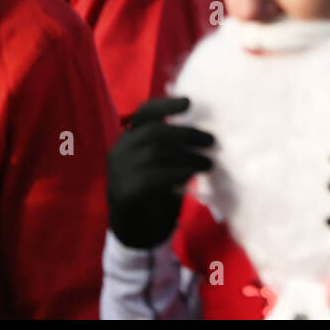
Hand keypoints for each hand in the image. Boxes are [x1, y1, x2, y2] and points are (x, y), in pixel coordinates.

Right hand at [106, 96, 213, 249]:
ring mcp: (119, 172)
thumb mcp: (164, 163)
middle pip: (154, 132)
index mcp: (128, 139)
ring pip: (156, 153)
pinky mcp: (124, 192)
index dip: (166, 105)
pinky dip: (178, 172)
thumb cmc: (154, 189)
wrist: (135, 228)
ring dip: (187, 155)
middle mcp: (120, 151)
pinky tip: (194, 173)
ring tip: (208, 162)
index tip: (189, 102)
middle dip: (185, 134)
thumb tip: (203, 133)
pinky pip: (155, 176)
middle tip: (210, 140)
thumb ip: (174, 147)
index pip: (144, 113)